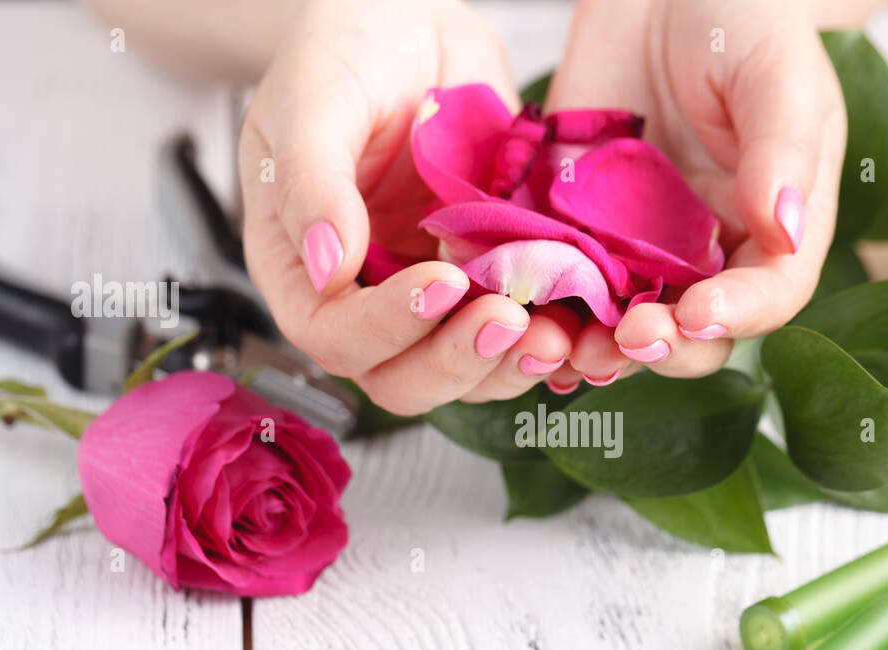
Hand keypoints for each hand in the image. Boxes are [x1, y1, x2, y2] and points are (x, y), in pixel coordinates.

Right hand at [239, 0, 576, 415]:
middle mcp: (368, 297)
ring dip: (511, 364)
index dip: (387, 328)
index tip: (441, 283)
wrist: (410, 23)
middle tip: (511, 319)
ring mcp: (433, 294)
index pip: (335, 336)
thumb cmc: (342, 52)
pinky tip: (582, 327)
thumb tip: (325, 267)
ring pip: (467, 370)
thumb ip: (311, 181)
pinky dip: (550, 338)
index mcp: (305, 269)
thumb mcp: (312, 101)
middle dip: (459, 361)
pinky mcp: (489, 279)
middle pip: (403, 377)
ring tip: (557, 335)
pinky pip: (518, 332)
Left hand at [541, 0, 845, 391]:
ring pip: (621, 326)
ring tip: (572, 350)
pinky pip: (562, 287)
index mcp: (772, 228)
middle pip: (692, 333)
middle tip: (629, 338)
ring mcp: (640, 250)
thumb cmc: (738, 19)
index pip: (767, 296)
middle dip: (662, 345)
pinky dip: (544, 313)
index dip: (737, 315)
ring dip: (597, 348)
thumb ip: (782, 150)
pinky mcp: (580, 233)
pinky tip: (524, 322)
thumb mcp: (775, 74)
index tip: (699, 313)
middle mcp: (708, 254)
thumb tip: (786, 230)